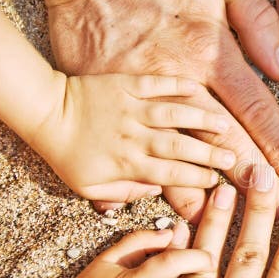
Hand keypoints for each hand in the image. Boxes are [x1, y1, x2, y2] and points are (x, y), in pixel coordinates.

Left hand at [31, 73, 235, 202]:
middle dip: (209, 154)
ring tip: (225, 125)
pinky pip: (156, 84)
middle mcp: (134, 137)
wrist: (46, 112)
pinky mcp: (127, 85)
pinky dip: (177, 85)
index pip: (171, 174)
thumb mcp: (88, 187)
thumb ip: (124, 193)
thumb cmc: (68, 154)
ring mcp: (132, 109)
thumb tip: (157, 189)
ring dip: (202, 119)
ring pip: (173, 115)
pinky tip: (198, 87)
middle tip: (232, 159)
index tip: (217, 181)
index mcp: (127, 164)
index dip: (197, 179)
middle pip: (179, 147)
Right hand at [40, 0, 278, 219]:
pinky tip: (163, 204)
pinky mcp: (108, 102)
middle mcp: (176, 83)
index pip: (257, 113)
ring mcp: (137, 97)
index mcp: (210, 54)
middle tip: (275, 214)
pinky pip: (128, 148)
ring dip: (200, 192)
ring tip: (225, 222)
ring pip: (173, 157)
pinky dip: (144, 180)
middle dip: (251, 183)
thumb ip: (260, 21)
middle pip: (221, 145)